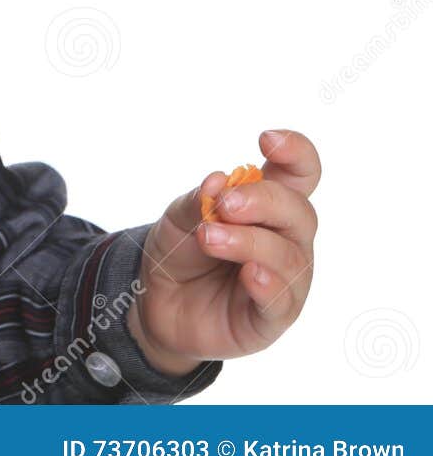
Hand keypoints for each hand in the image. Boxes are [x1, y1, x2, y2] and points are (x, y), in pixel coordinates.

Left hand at [126, 129, 320, 374]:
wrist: (156, 303)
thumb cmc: (180, 252)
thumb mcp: (178, 218)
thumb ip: (198, 201)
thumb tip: (218, 180)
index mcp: (268, 207)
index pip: (299, 175)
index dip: (296, 153)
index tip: (267, 140)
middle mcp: (286, 240)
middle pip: (298, 212)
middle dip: (263, 202)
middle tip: (225, 204)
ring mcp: (285, 279)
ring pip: (288, 256)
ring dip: (249, 242)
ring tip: (209, 237)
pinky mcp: (272, 316)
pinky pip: (281, 300)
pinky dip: (268, 284)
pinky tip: (251, 274)